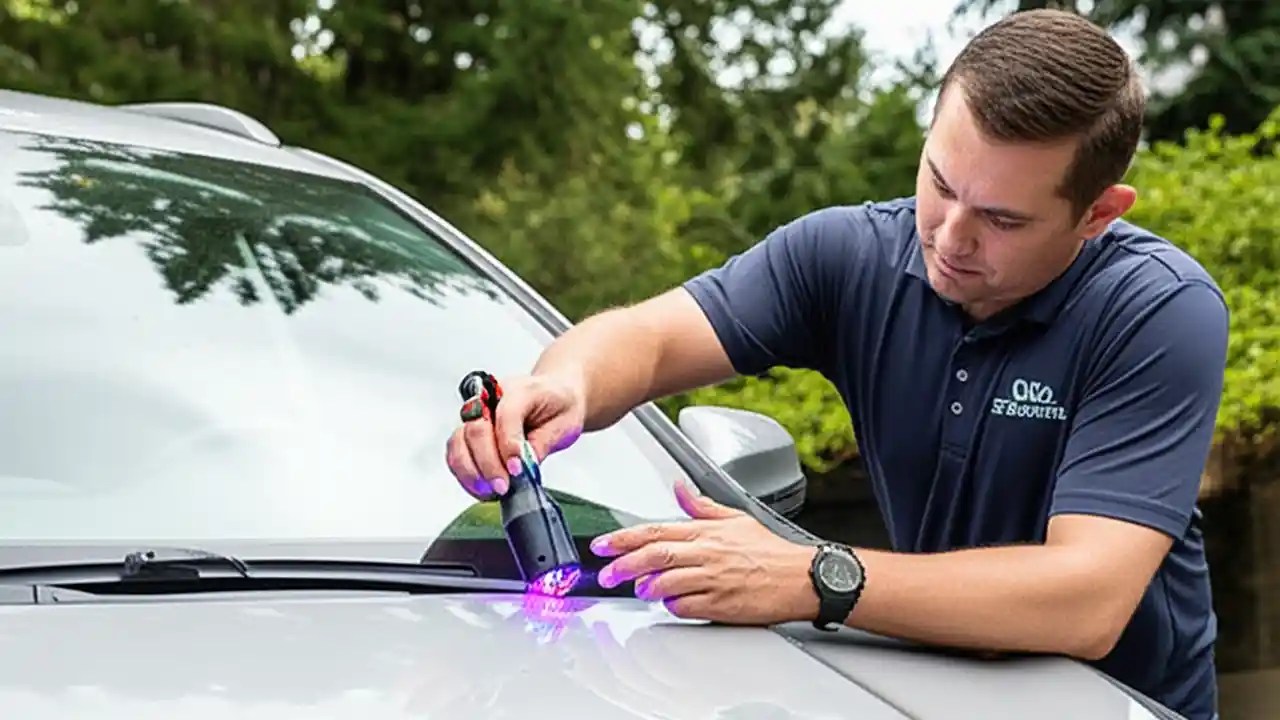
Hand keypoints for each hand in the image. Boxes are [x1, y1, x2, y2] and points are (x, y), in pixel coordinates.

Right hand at [445, 372, 585, 499]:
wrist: (556, 398)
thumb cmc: (559, 406)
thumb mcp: (565, 424)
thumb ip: (541, 444)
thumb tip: (523, 468)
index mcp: (518, 390)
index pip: (506, 416)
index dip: (509, 446)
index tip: (517, 469)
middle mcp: (490, 400)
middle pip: (476, 431)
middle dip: (488, 464)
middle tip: (504, 486)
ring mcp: (475, 416)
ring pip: (458, 443)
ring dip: (471, 472)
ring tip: (491, 491)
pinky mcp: (468, 434)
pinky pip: (456, 455)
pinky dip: (466, 475)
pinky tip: (483, 489)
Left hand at [590, 480, 818, 625]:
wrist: (801, 578)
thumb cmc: (771, 552)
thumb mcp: (736, 518)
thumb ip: (701, 505)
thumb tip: (679, 489)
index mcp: (705, 532)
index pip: (654, 532)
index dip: (622, 539)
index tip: (601, 546)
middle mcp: (705, 553)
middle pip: (653, 556)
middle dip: (622, 565)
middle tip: (605, 574)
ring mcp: (712, 580)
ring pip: (664, 582)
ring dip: (645, 587)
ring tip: (638, 590)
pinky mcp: (720, 605)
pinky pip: (684, 607)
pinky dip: (671, 606)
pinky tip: (670, 603)